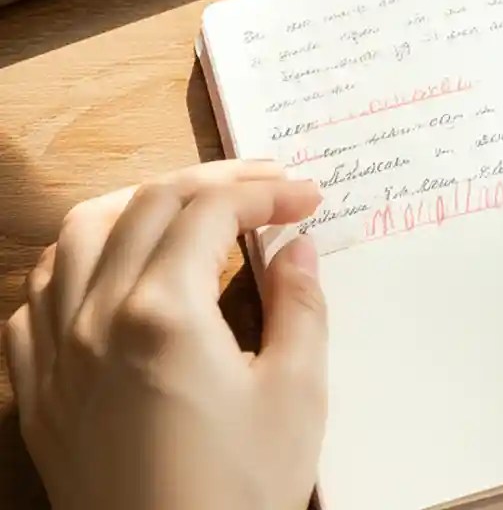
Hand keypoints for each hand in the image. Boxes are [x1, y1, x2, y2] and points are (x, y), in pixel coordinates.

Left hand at [3, 160, 325, 509]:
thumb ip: (300, 308)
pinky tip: (112, 276)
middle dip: (213, 182)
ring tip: (186, 212)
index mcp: (164, 312)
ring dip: (137, 206)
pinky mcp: (36, 390)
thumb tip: (297, 249)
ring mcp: (55, 352)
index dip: (266, 191)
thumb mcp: (295, 396)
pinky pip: (37, 298)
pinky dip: (78, 263)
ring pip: (76, 237)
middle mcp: (97, 316)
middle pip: (146, 205)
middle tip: (267, 188)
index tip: (308, 198)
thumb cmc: (238, 490)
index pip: (212, 210)